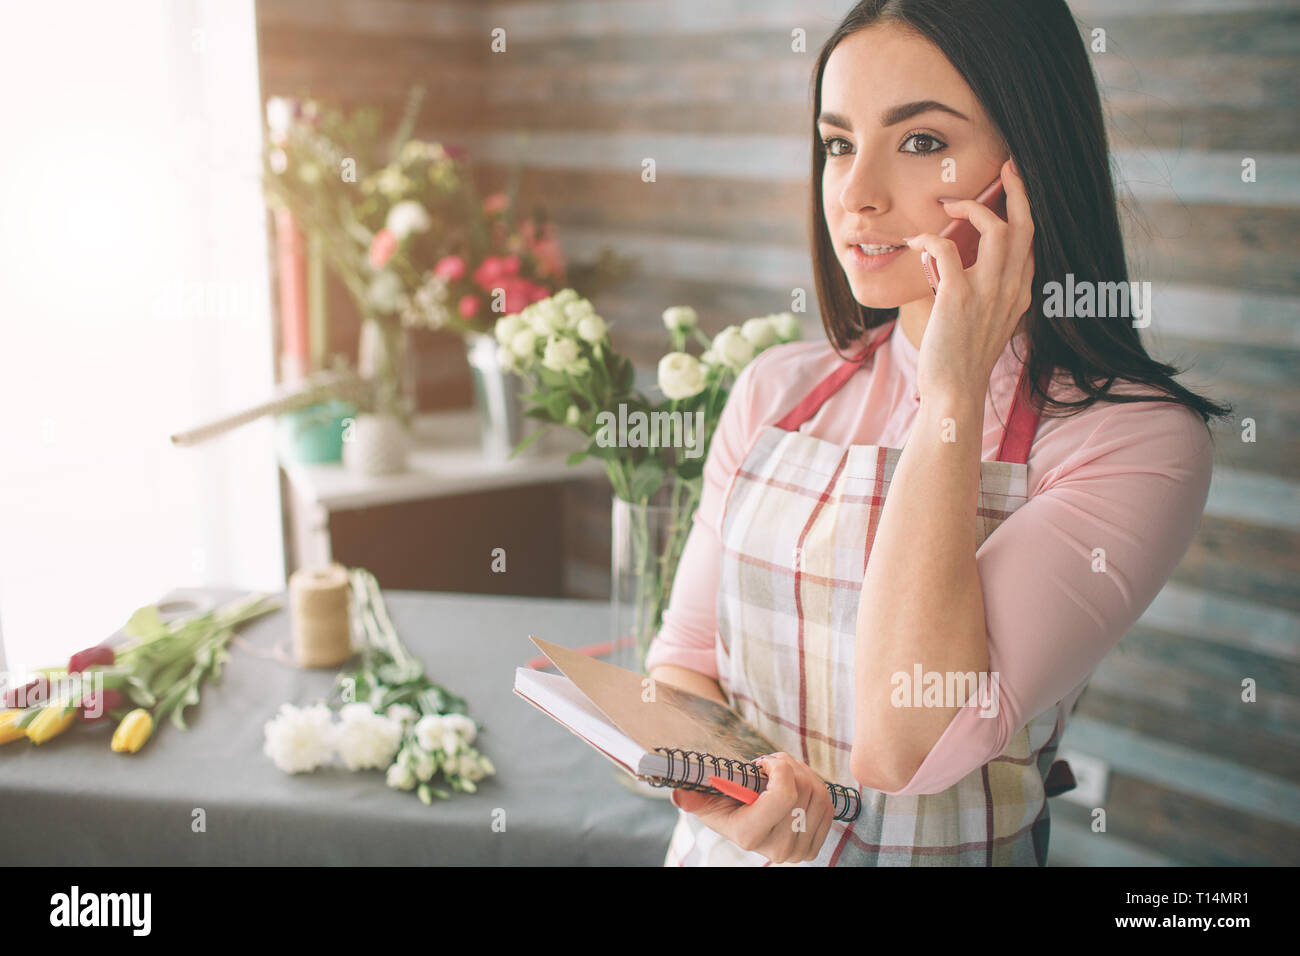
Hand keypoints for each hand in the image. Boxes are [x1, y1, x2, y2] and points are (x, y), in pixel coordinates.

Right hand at [671, 752, 834, 862]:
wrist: (742, 822)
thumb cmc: (724, 803)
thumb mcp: (706, 797)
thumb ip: (692, 796)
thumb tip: (679, 796)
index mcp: (749, 836)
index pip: (783, 796)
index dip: (780, 769)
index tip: (765, 762)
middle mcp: (776, 850)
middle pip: (803, 791)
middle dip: (790, 767)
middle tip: (773, 764)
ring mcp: (797, 852)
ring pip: (818, 795)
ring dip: (804, 774)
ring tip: (784, 774)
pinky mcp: (812, 846)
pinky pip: (828, 806)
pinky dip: (815, 787)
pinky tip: (796, 786)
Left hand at [904, 157, 1035, 403]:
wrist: (955, 392)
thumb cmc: (963, 359)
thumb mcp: (988, 323)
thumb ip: (989, 294)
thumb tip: (965, 267)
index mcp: (1020, 293)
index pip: (1032, 241)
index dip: (1025, 208)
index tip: (1015, 184)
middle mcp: (1011, 289)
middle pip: (1026, 225)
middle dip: (1018, 189)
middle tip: (1005, 165)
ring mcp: (988, 292)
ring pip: (997, 229)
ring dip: (973, 207)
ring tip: (950, 204)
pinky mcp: (958, 298)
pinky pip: (946, 250)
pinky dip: (929, 238)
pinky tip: (915, 242)